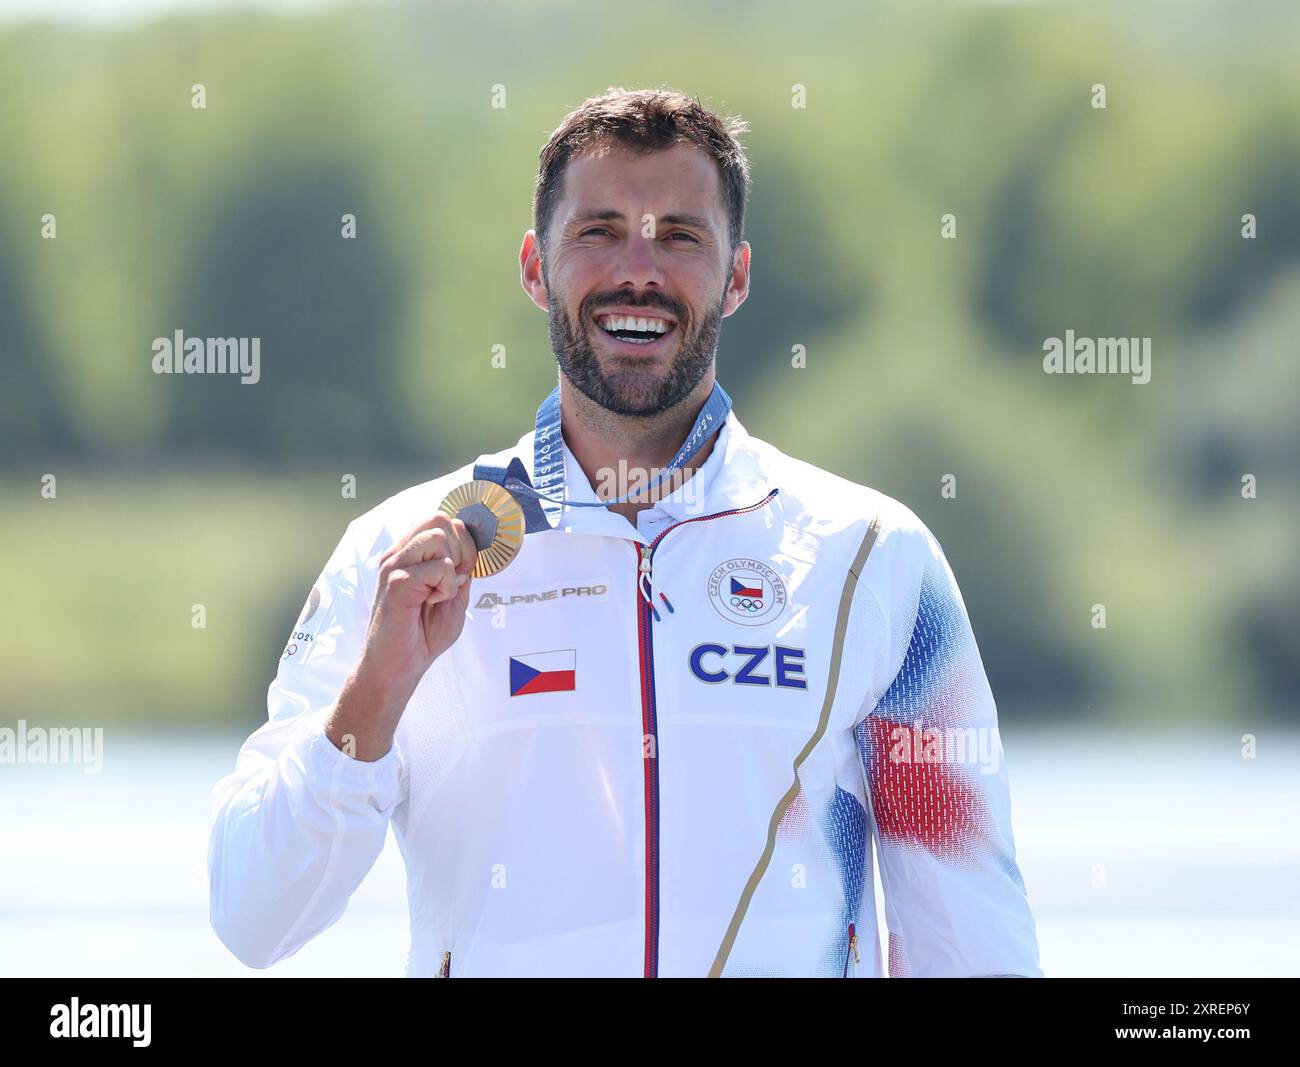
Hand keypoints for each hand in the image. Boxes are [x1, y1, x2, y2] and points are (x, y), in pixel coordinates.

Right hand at [327, 513, 477, 759]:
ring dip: (451, 569)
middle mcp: (400, 553)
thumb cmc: (421, 635)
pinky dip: (445, 588)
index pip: (443, 520)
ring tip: (436, 594)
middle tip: (450, 582)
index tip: (461, 573)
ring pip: (438, 536)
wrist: (399, 666)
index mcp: (410, 554)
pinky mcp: (396, 580)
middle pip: (441, 519)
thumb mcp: (453, 599)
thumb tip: (471, 551)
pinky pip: (439, 567)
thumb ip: (461, 573)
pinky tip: (428, 604)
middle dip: (459, 549)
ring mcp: (395, 564)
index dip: (463, 543)